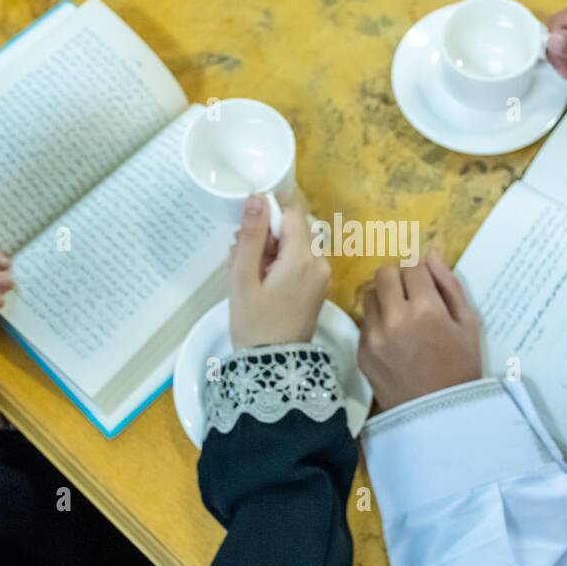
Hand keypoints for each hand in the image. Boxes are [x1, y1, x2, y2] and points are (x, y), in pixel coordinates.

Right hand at [229, 195, 329, 348]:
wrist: (274, 367)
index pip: (293, 213)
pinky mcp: (319, 289)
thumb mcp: (244, 278)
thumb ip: (252, 235)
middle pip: (295, 229)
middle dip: (268, 237)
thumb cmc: (254, 324)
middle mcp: (320, 264)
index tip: (249, 235)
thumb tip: (258, 198)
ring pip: (297, 246)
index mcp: (303, 259)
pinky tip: (262, 283)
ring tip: (251, 275)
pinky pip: (301, 263)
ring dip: (272, 252)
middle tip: (244, 260)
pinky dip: (282, 265)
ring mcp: (322, 277)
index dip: (269, 216)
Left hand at [358, 252, 481, 411]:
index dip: (421, 271)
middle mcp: (394, 318)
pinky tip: (394, 338)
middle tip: (411, 295)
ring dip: (384, 297)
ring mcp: (374, 337)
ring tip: (401, 316)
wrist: (439, 415)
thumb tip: (431, 254)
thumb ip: (449, 285)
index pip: (412, 265)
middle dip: (399, 278)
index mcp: (426, 309)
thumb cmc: (461, 367)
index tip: (426, 283)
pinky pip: (364, 322)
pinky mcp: (361, 352)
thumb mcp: (468, 324)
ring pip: (369, 295)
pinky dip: (377, 322)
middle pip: (384, 273)